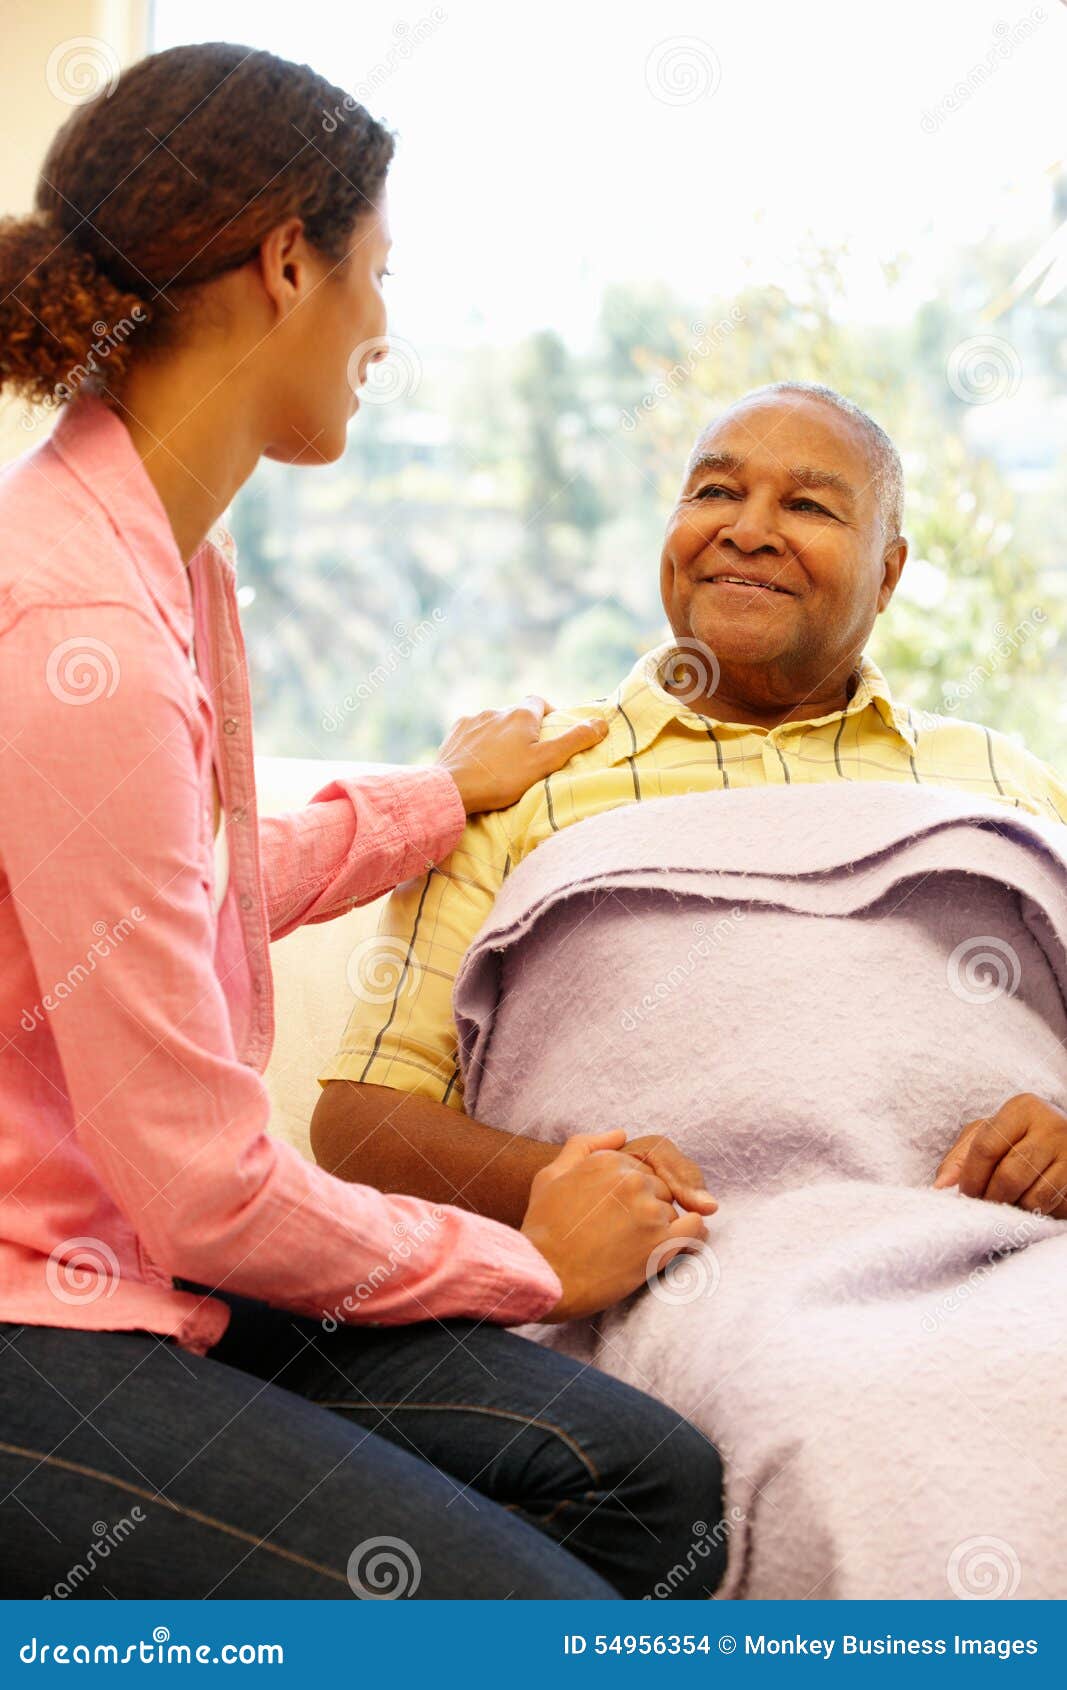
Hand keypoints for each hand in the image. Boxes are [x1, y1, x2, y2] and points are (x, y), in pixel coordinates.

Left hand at [436, 696, 607, 815]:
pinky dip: (480, 742)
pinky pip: (473, 732)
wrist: (454, 789)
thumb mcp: (546, 762)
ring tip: (502, 762)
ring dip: (501, 736)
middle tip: (528, 755)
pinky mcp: (455, 733)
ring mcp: (473, 720)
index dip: (548, 714)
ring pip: (494, 723)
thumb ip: (575, 741)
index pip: (540, 702)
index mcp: (521, 714)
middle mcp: (496, 710)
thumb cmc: (502, 778)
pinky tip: (479, 760)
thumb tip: (602, 722)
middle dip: (524, 729)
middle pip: (517, 714)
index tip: (551, 734)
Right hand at [521, 1129, 707, 1322]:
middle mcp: (632, 1180)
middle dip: (645, 1209)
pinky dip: (690, 1235)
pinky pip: (694, 1229)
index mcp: (608, 1161)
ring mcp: (648, 1211)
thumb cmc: (543, 1228)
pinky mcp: (660, 1243)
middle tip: (620, 1234)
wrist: (544, 1276)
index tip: (615, 1215)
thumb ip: (585, 1146)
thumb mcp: (551, 1175)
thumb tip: (621, 1134)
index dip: (629, 1194)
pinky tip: (671, 1245)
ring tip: (631, 1248)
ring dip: (659, 1228)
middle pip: (658, 1189)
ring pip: (671, 1211)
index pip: (640, 1170)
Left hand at [933, 1093, 1066, 1216]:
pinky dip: (1038, 1214)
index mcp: (1022, 1109)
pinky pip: (1056, 1208)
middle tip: (985, 1205)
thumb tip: (941, 1188)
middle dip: (991, 1198)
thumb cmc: (1017, 1138)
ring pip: (1034, 1198)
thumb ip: (960, 1159)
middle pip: (1010, 1176)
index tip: (966, 1194)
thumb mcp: (986, 1136)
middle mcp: (1051, 1126)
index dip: (971, 1178)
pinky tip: (1031, 1206)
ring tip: (1007, 1205)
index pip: (986, 1148)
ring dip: (1015, 1210)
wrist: (1065, 1139)